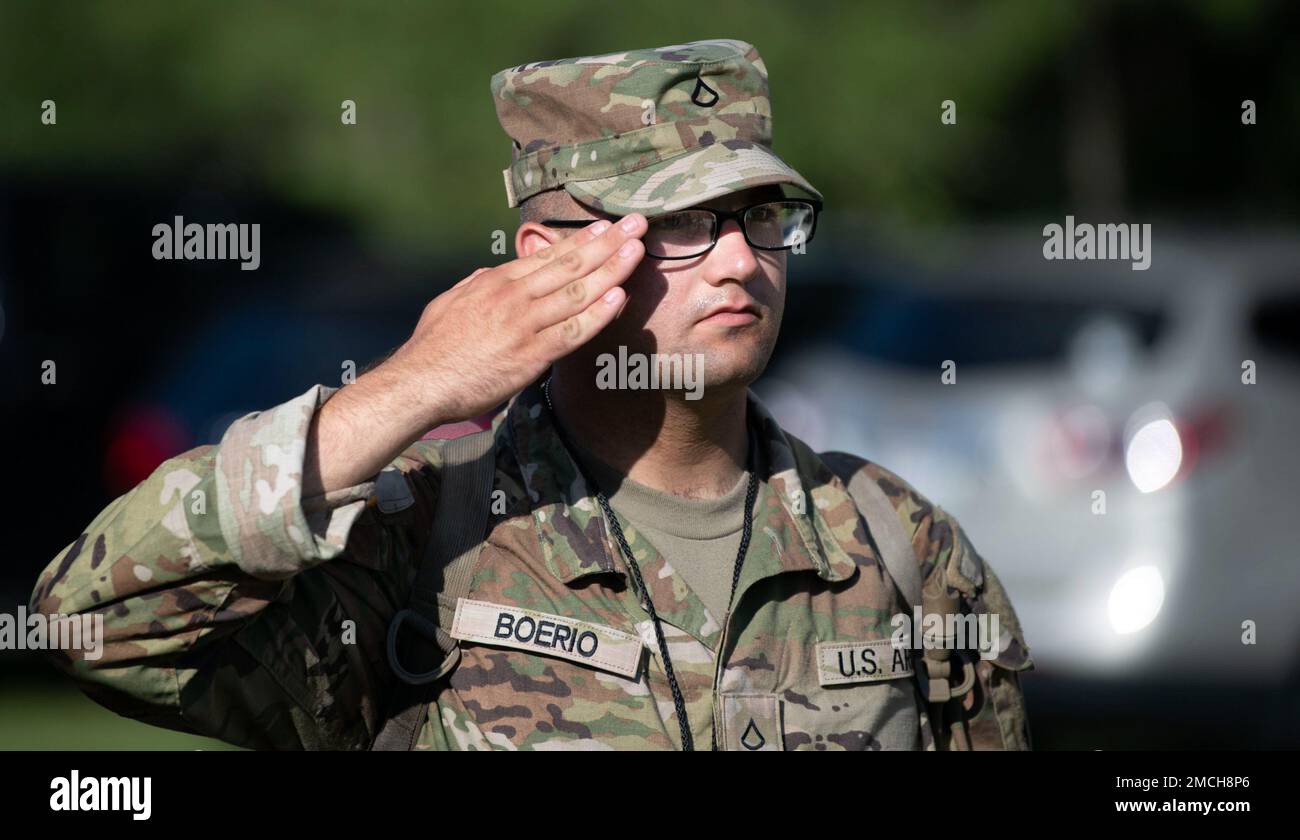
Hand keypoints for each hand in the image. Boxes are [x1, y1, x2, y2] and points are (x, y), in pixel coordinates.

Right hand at [384, 214, 646, 426]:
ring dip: (612, 270)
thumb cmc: (431, 348)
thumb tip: (489, 273)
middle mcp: (514, 297)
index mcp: (496, 282)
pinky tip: (620, 297)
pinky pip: (573, 331)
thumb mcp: (450, 302)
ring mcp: (525, 324)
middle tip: (637, 225)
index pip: (547, 256)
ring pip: (578, 292)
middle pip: (570, 265)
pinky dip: (598, 314)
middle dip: (607, 243)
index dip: (581, 241)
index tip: (606, 228)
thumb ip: (474, 285)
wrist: (420, 383)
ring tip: (638, 251)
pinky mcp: (531, 355)